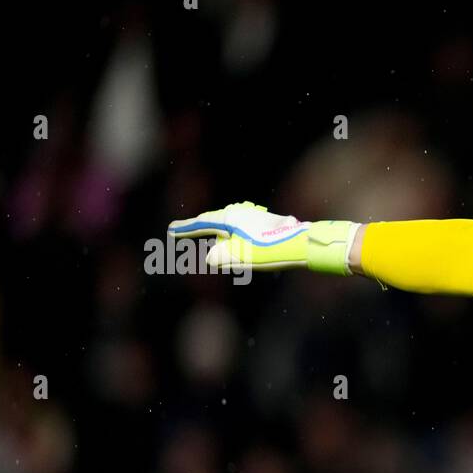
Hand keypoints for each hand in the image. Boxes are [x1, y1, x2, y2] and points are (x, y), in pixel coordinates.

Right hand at [167, 202, 356, 273]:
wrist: (302, 243)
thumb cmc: (272, 251)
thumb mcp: (241, 256)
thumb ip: (223, 257)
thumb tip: (212, 258)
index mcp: (229, 220)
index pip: (201, 224)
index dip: (185, 229)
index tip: (170, 231)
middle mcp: (239, 214)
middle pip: (212, 220)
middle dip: (196, 226)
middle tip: (178, 230)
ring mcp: (252, 217)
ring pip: (226, 222)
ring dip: (212, 227)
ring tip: (201, 230)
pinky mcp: (264, 223)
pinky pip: (238, 226)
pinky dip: (229, 230)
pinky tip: (233, 234)